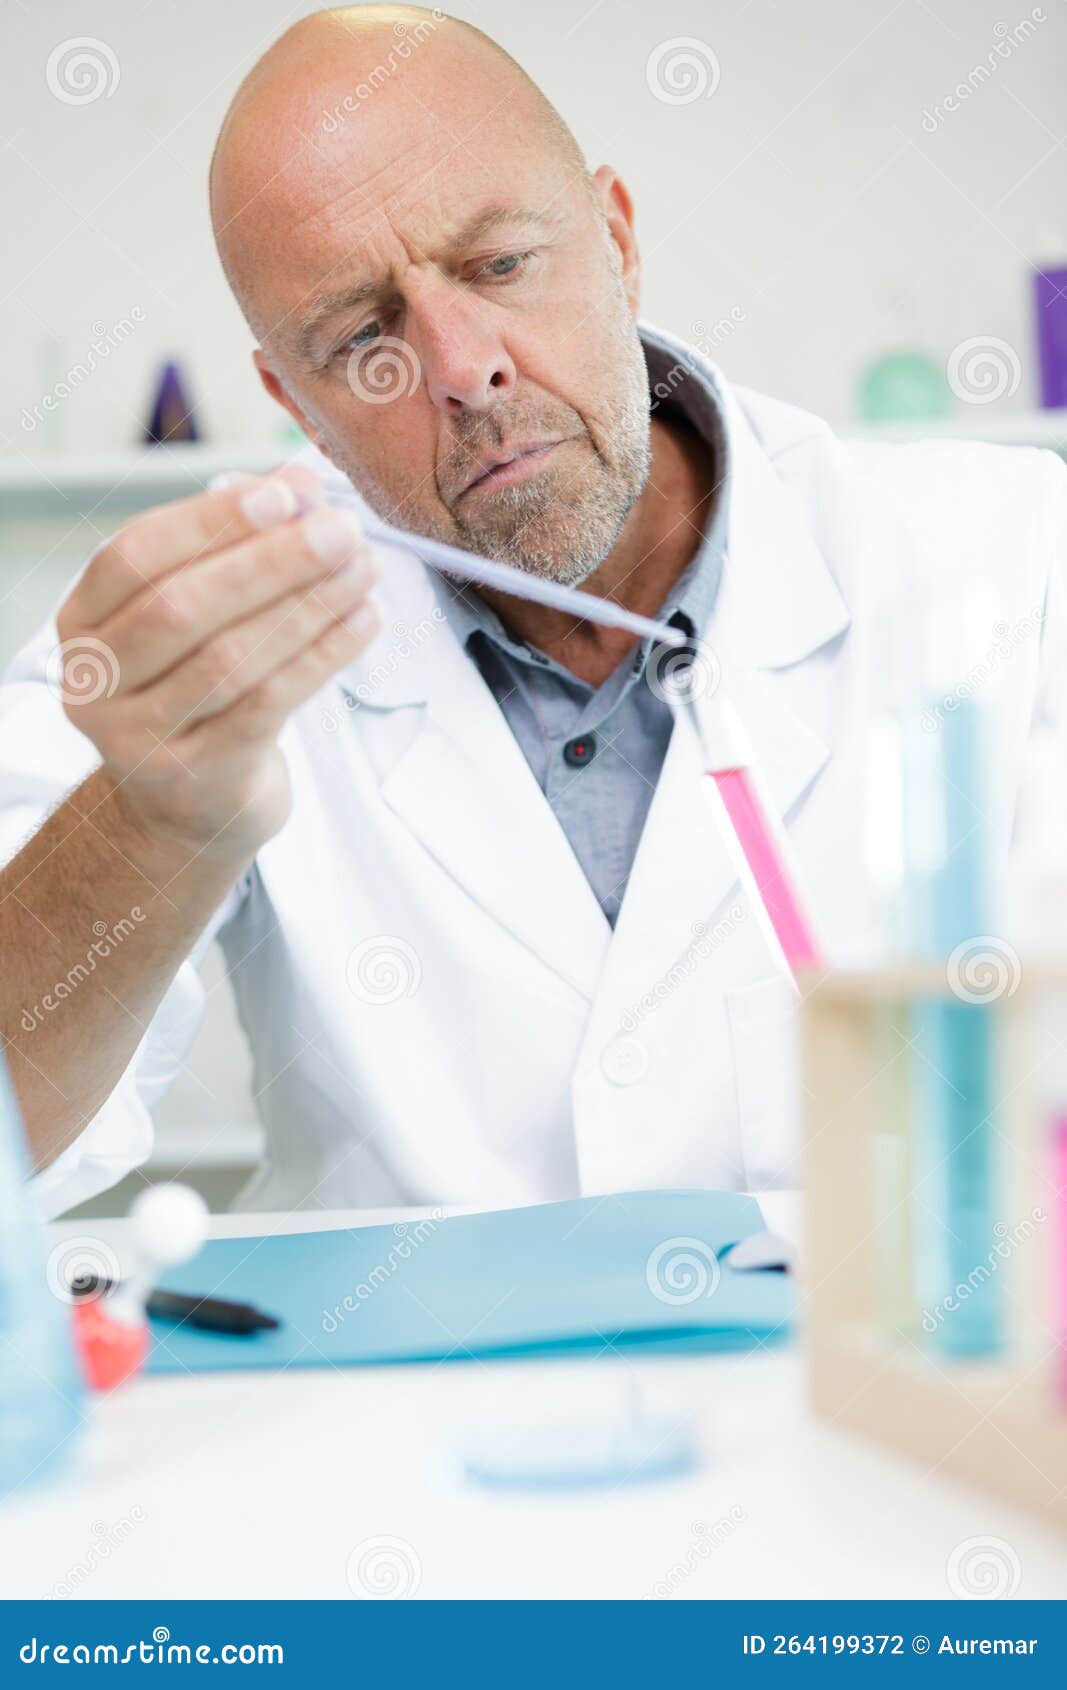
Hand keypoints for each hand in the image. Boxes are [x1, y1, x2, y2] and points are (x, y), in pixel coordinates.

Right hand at [53, 465, 379, 861]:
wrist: (189, 806)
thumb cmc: (196, 687)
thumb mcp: (200, 615)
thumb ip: (236, 547)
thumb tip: (299, 486)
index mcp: (84, 620)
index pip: (135, 555)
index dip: (211, 520)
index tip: (285, 495)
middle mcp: (95, 680)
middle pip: (182, 606)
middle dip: (272, 562)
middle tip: (342, 531)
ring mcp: (138, 736)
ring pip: (229, 658)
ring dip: (308, 606)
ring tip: (363, 571)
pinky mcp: (195, 776)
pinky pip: (267, 704)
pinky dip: (322, 656)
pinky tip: (363, 622)